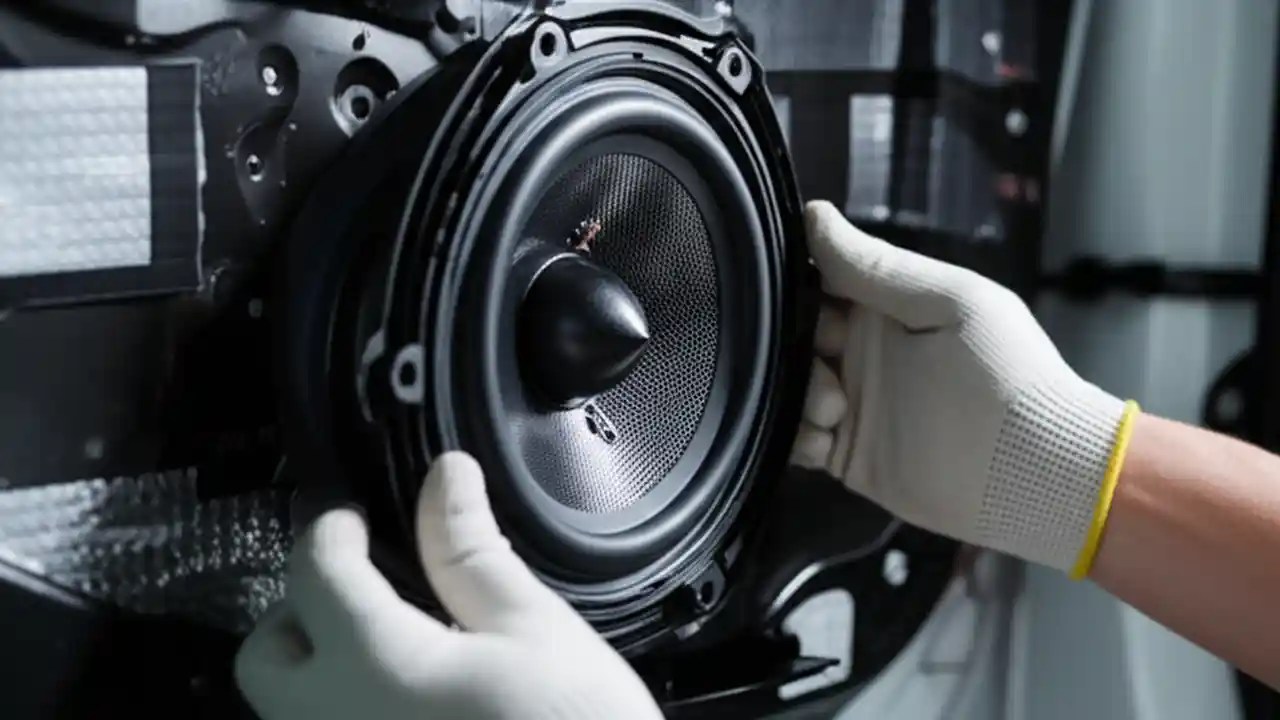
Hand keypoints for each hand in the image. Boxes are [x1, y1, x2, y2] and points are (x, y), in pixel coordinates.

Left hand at [235, 452, 661, 719]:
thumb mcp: (535, 631)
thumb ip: (472, 552)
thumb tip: (445, 472)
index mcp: (369, 666)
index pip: (313, 571)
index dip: (332, 528)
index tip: (361, 517)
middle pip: (265, 656)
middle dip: (302, 608)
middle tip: (369, 589)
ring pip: (288, 708)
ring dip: (322, 665)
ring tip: (402, 648)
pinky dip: (351, 709)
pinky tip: (414, 701)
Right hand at [791, 201, 1129, 572]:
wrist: (1033, 471)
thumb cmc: (1006, 375)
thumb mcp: (949, 303)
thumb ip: (879, 266)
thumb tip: (814, 215)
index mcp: (887, 307)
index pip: (820, 280)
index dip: (795, 282)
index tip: (782, 293)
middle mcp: (863, 351)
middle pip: (793, 334)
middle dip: (789, 345)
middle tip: (822, 364)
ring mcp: (853, 404)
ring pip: (788, 386)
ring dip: (795, 394)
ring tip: (835, 412)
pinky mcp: (847, 453)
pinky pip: (796, 439)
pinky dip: (796, 437)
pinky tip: (825, 440)